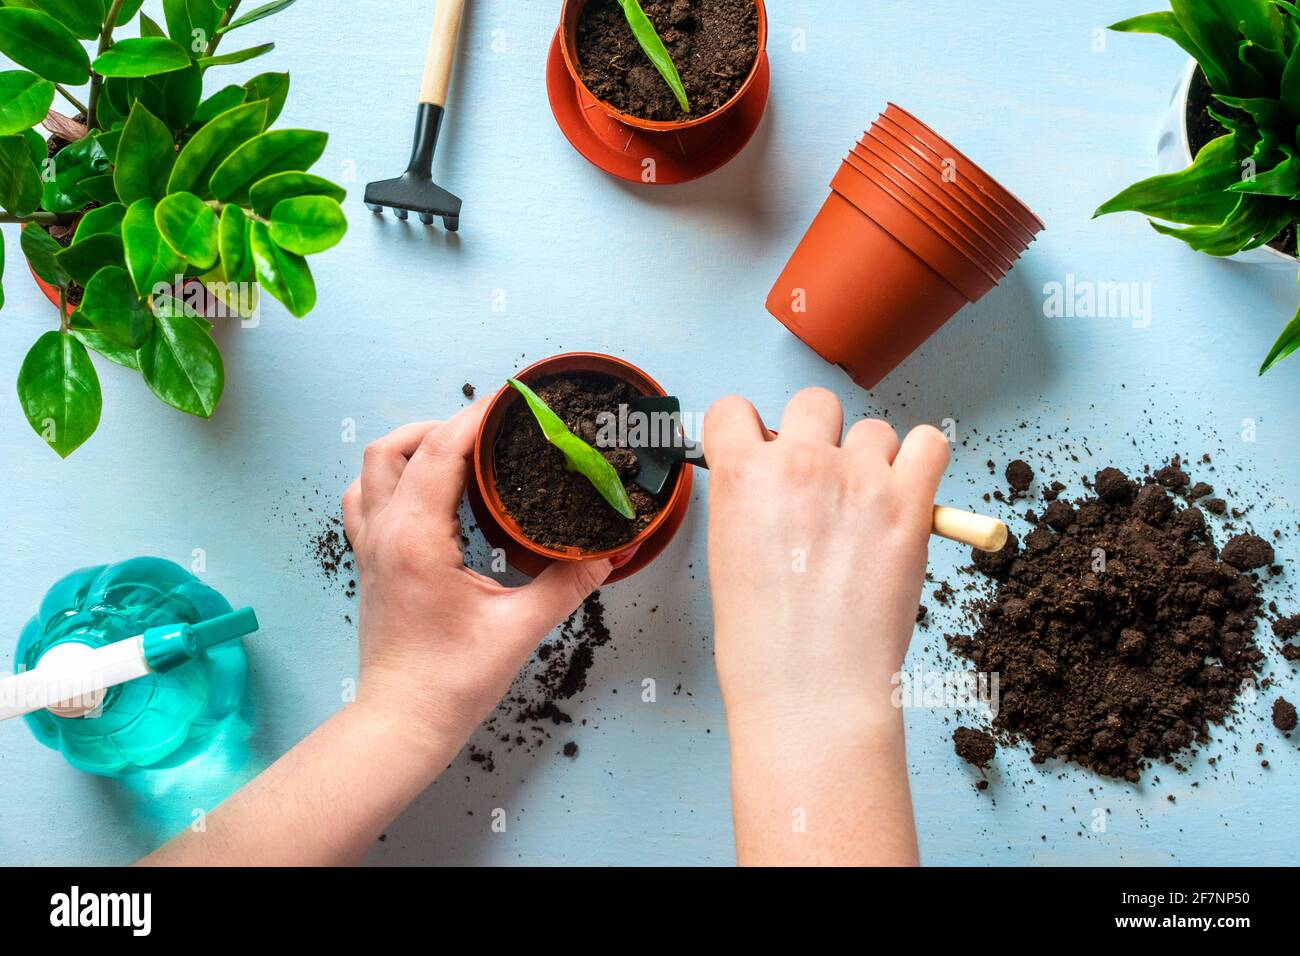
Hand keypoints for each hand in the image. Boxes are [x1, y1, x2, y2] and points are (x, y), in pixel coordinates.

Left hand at [341, 400, 615, 757]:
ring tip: (461, 449)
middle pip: (401, 445)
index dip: (477, 417)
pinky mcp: (371, 561)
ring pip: (375, 465)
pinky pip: (366, 496)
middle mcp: (385, 533)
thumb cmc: (453, 682)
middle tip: (496, 428)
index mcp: (417, 539)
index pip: (441, 451)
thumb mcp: (520, 628)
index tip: (513, 401)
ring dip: (414, 444)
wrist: (403, 722)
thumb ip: (568, 582)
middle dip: (448, 425)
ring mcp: (371, 546)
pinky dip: (394, 475)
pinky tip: (429, 487)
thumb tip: (611, 552)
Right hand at [703, 388, 949, 863]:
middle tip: (823, 483)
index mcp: (740, 477)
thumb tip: (775, 485)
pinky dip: (923, 461)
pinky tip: (911, 493)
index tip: (761, 452)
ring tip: (870, 509)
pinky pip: (930, 443)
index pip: (734, 410)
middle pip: (813, 403)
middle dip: (817, 435)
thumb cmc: (763, 643)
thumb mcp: (727, 556)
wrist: (812, 689)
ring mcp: (858, 479)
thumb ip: (748, 503)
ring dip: (873, 459)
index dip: (749, 431)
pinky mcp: (910, 502)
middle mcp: (798, 463)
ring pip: (873, 430)